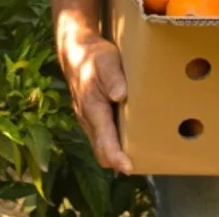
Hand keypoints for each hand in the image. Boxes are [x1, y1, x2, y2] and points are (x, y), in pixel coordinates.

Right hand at [56, 18, 131, 173]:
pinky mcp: (92, 118)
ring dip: (115, 155)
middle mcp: (88, 119)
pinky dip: (113, 145)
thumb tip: (121, 95)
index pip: (104, 140)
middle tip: (142, 166)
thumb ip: (114, 78)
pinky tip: (129, 142)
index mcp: (92, 108)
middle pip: (102, 152)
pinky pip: (102, 138)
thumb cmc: (95, 57)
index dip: (116, 157)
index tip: (128, 167)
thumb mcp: (107, 61)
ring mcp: (88, 120)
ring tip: (139, 159)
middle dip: (118, 162)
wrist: (76, 52)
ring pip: (101, 147)